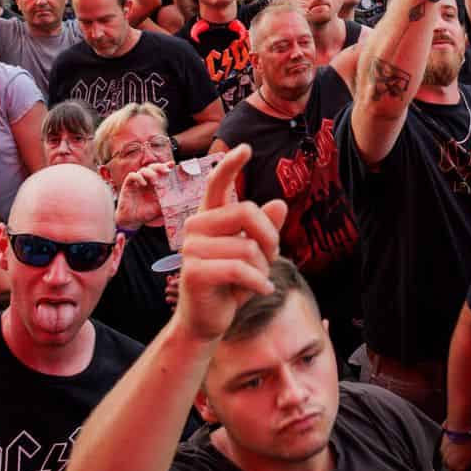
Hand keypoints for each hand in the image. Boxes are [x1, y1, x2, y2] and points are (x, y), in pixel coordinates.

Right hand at [116, 160, 170, 229]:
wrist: (132, 220)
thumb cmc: (146, 214)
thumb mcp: (159, 209)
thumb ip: (168, 203)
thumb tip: (181, 203)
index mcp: (154, 184)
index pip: (160, 172)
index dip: (166, 166)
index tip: (173, 165)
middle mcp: (146, 181)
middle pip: (152, 167)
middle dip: (159, 167)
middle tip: (166, 171)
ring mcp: (137, 182)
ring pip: (143, 170)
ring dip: (150, 172)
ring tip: (155, 180)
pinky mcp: (128, 185)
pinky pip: (132, 176)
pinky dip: (138, 177)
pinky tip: (144, 184)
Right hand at [171, 145, 287, 344]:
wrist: (206, 322)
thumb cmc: (230, 285)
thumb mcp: (253, 255)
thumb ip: (265, 229)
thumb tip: (279, 203)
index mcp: (209, 218)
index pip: (217, 184)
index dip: (231, 165)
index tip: (246, 148)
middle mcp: (196, 228)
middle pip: (246, 211)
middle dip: (270, 238)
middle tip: (272, 258)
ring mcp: (191, 249)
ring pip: (247, 247)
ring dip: (263, 268)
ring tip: (258, 281)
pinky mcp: (193, 272)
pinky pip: (239, 269)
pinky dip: (258, 283)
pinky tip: (262, 291)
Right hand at [439, 432, 470, 470]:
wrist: (460, 429)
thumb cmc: (470, 441)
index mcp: (460, 468)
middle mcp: (450, 464)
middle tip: (463, 466)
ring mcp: (444, 456)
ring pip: (447, 464)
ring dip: (452, 462)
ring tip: (458, 457)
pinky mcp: (441, 448)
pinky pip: (444, 454)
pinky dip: (448, 454)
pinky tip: (453, 450)